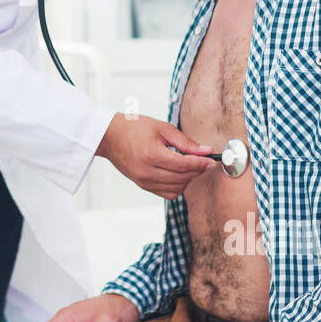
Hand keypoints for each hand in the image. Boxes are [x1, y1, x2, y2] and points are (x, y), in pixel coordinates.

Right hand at [96, 112, 213, 199]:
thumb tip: (205, 151)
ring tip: (188, 165)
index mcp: (151, 155)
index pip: (184, 165)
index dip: (201, 163)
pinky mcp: (143, 186)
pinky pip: (168, 194)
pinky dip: (177, 186)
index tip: (210, 159)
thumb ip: (185, 142)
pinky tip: (177, 173)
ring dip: (187, 179)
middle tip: (202, 160)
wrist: (110, 137)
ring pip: (177, 188)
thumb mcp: (162, 128)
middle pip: (182, 178)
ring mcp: (144, 181)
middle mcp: (147, 172)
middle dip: (197, 170)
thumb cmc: (133, 127)